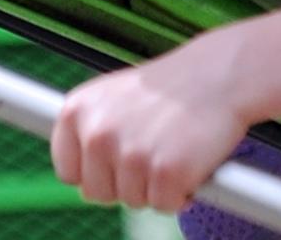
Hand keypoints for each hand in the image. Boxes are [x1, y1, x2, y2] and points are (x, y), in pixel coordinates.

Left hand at [51, 57, 248, 212]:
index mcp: (75, 111)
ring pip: (132, 201)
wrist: (213, 75)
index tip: (115, 163)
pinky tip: (187, 163)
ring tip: (170, 150)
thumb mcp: (110, 97)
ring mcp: (130, 154)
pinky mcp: (165, 172)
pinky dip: (179, 193)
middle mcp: (96, 133)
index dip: (94, 173)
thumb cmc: (164, 88)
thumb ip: (89, 132)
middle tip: (150, 154)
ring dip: (154, 186)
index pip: (67, 171)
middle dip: (124, 183)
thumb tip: (78, 180)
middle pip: (97, 193)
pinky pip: (164, 205)